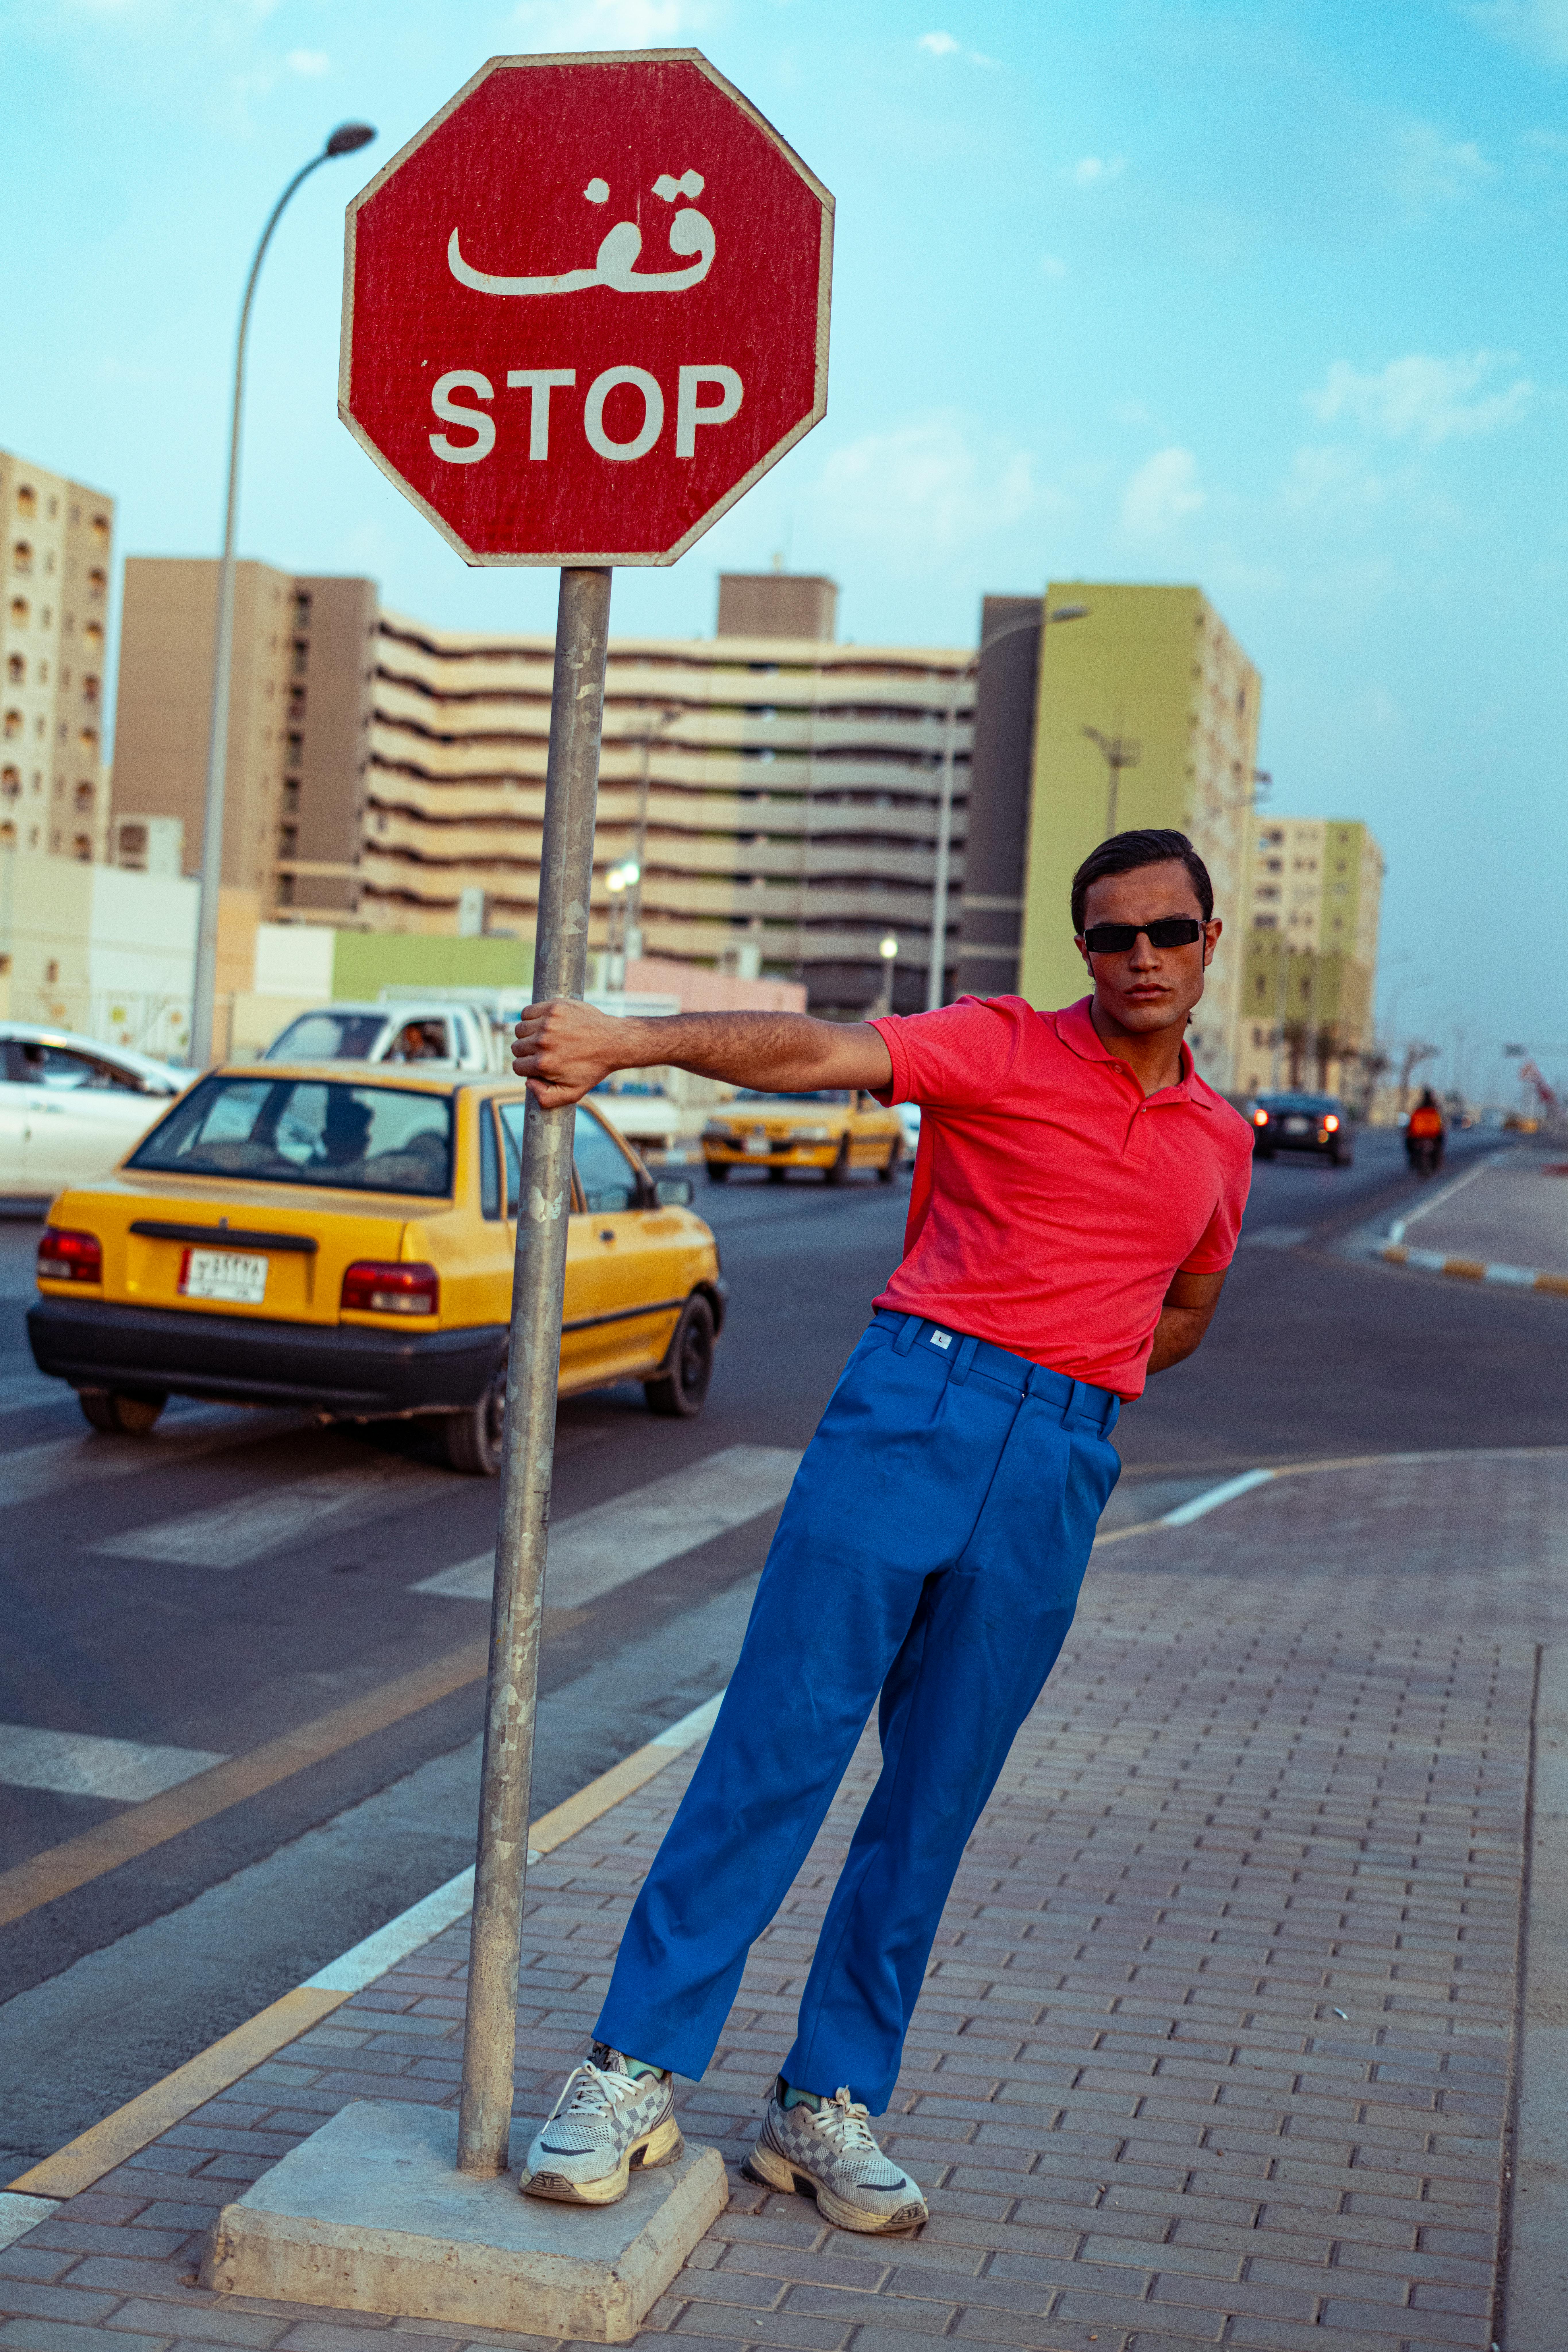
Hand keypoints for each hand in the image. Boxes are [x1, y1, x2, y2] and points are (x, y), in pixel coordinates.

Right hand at [511, 999, 627, 1106]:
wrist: (613, 1042)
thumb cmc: (593, 1068)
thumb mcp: (573, 1093)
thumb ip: (545, 1098)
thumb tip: (527, 1083)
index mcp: (544, 1064)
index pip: (517, 1066)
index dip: (527, 1067)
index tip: (538, 1064)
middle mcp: (542, 1042)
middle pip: (516, 1047)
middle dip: (526, 1052)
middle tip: (543, 1051)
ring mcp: (547, 1023)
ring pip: (520, 1029)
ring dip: (528, 1034)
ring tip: (543, 1037)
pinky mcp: (553, 1007)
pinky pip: (527, 1011)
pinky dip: (531, 1017)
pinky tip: (543, 1023)